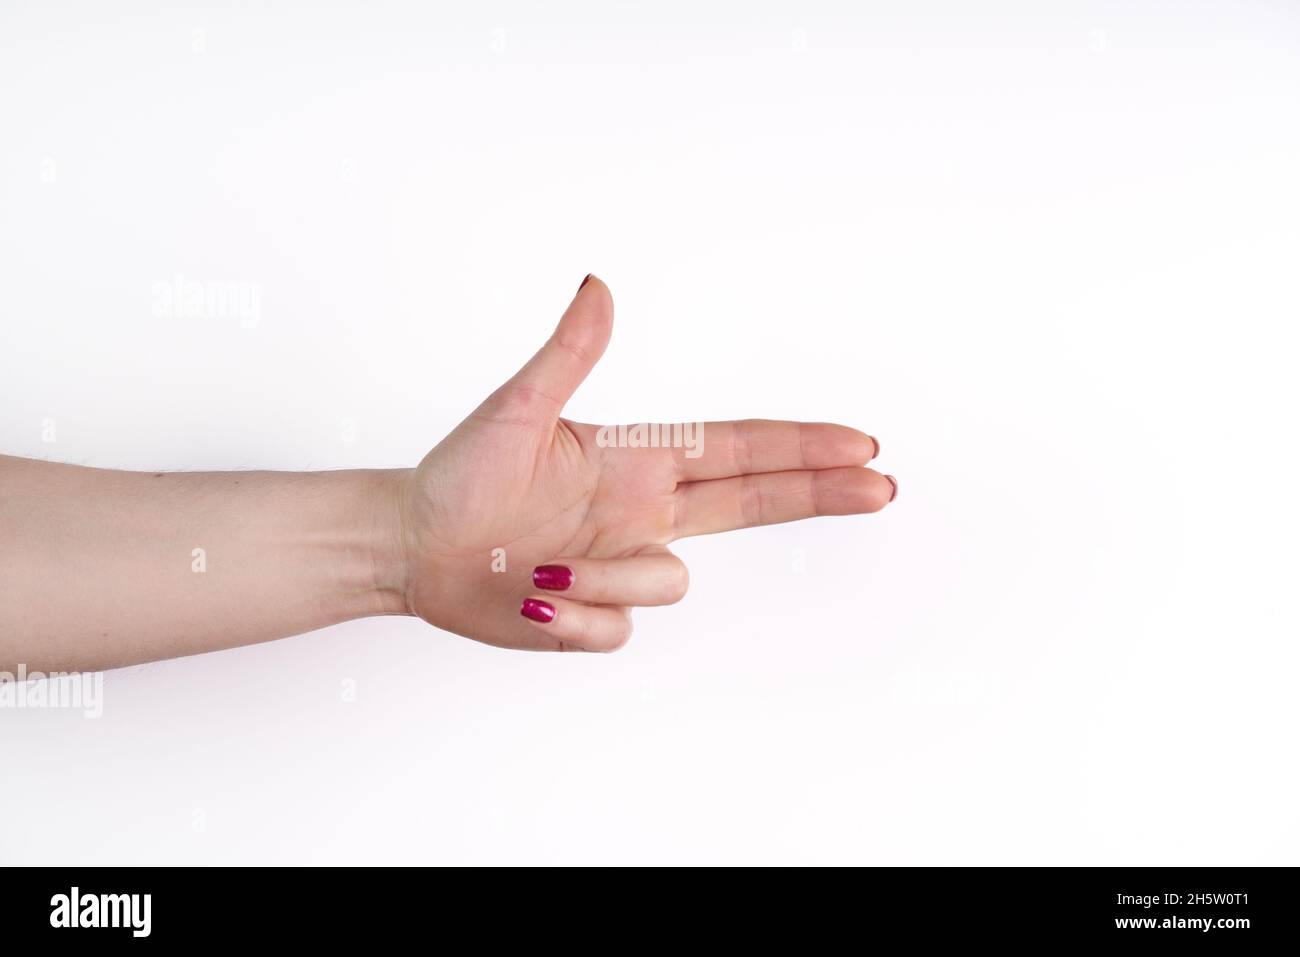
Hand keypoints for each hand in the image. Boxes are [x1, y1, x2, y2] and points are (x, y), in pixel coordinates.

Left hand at [388, 275, 895, 651]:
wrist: (416, 548)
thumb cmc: (461, 474)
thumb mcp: (515, 412)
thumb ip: (567, 356)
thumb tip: (598, 286)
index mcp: (638, 460)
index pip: (739, 449)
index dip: (802, 448)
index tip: (862, 446)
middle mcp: (646, 510)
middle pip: (755, 502)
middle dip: (818, 492)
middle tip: (883, 485)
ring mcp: (626, 565)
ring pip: (669, 584)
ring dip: (605, 578)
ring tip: (534, 567)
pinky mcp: (600, 616)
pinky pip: (621, 631)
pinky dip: (575, 620)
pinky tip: (532, 602)